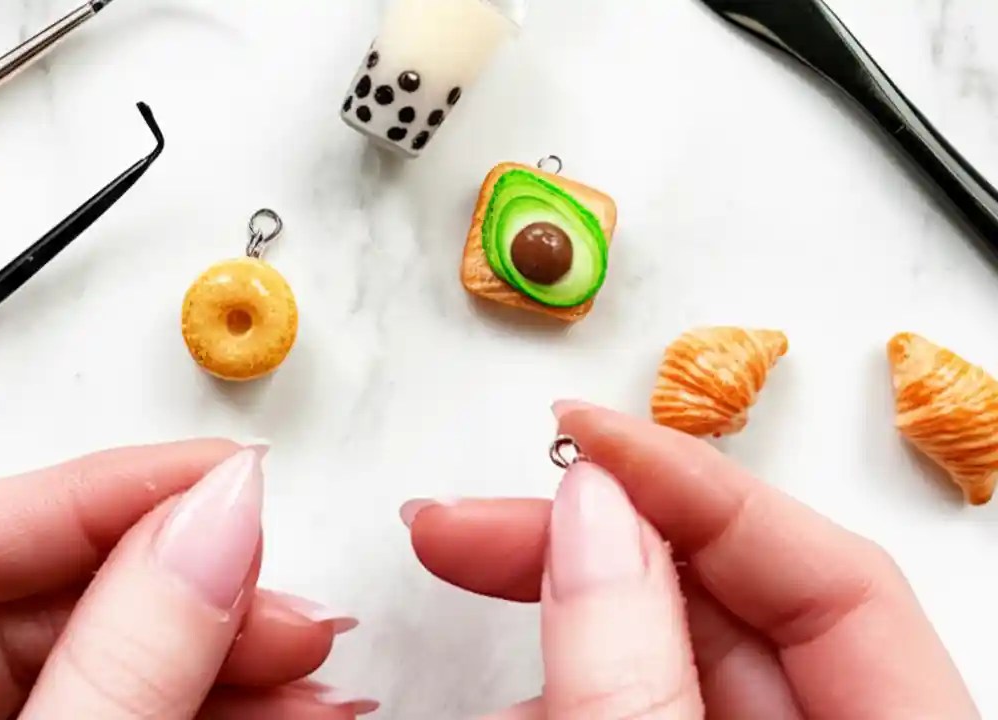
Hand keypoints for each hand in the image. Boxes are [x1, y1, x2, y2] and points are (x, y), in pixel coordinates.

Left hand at [0, 440, 375, 718]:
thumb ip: (116, 670)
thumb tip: (213, 523)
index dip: (92, 493)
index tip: (220, 475)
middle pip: (14, 610)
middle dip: (177, 589)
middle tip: (281, 587)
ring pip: (73, 679)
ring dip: (206, 659)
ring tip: (307, 665)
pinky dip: (187, 718)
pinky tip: (270, 711)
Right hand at [404, 401, 979, 718]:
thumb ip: (632, 672)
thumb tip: (593, 515)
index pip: (832, 573)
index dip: (697, 485)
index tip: (578, 437)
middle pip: (729, 607)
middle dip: (586, 546)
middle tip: (464, 523)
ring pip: (666, 665)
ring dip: (557, 628)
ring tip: (468, 618)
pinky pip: (635, 712)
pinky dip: (563, 696)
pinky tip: (507, 701)